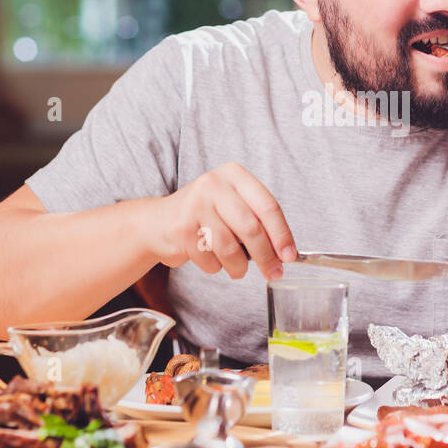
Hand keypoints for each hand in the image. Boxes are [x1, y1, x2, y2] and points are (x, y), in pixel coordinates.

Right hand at [153, 163, 296, 279]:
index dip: (282, 234)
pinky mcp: (182, 228)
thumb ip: (258, 221)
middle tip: (273, 272)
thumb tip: (285, 252)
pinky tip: (210, 259)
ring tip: (238, 269)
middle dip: (266, 256)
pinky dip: (215, 267)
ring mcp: (195, 205)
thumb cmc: (204, 216)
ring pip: (231, 248)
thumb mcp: (232, 206)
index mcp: (234, 174)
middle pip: (251, 228)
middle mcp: (214, 184)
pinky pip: (210, 259)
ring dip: (239, 267)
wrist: (158, 222)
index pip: (268, 206)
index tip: (290, 255)